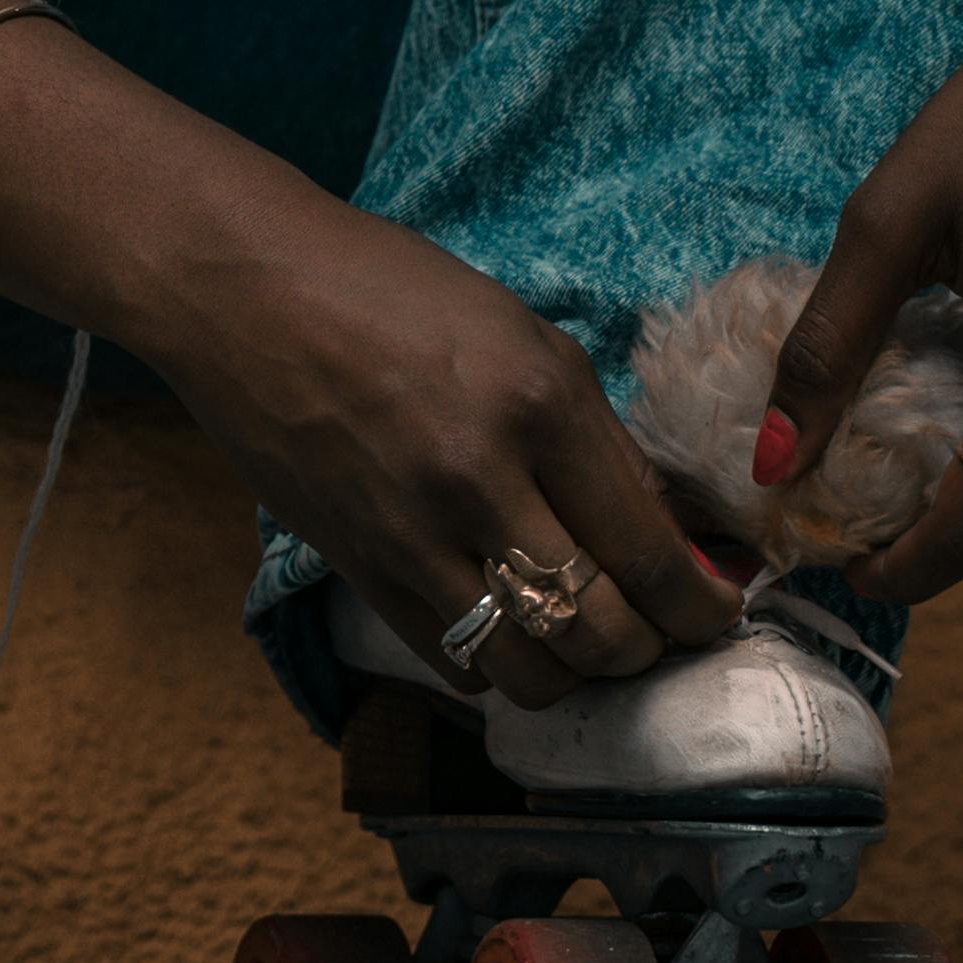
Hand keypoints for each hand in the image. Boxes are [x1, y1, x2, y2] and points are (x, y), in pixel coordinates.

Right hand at [168, 185, 743, 707]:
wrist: (241, 289)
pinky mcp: (358, 570)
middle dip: (650, 648)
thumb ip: (597, 438)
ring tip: (587, 641)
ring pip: (530, 673)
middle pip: (602, 632)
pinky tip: (509, 627)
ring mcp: (411, 537)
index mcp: (538, 402)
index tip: (720, 611)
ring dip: (575, 672)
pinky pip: (455, 664)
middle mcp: (480, 481)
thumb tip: (670, 535)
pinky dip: (499, 663)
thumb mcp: (521, 333)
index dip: (704, 604)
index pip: (651, 552)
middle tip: (660, 630)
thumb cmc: (387, 288)